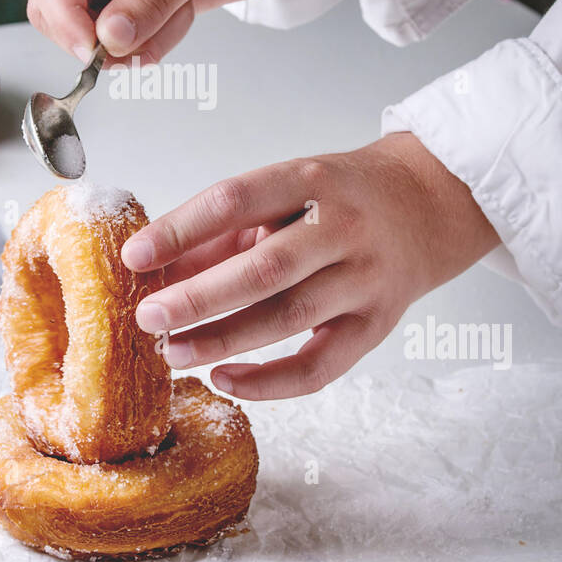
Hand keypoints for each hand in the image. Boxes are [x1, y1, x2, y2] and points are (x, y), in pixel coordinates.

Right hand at [25, 0, 340, 62]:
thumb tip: (108, 39)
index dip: (64, 15)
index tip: (93, 51)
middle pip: (56, 3)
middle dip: (92, 36)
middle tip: (131, 54)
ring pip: (90, 26)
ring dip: (131, 40)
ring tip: (178, 18)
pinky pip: (125, 32)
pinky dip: (152, 40)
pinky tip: (185, 15)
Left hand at [121, 133, 498, 398]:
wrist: (427, 205)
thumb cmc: (337, 198)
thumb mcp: (282, 192)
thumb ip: (221, 230)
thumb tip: (154, 271)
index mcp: (310, 178)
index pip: (235, 200)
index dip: (180, 230)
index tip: (134, 256)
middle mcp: (344, 227)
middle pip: (264, 269)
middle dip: (198, 298)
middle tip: (147, 317)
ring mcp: (365, 279)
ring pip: (288, 318)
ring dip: (222, 341)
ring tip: (172, 352)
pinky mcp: (376, 325)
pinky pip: (320, 366)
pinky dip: (269, 382)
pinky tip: (224, 379)